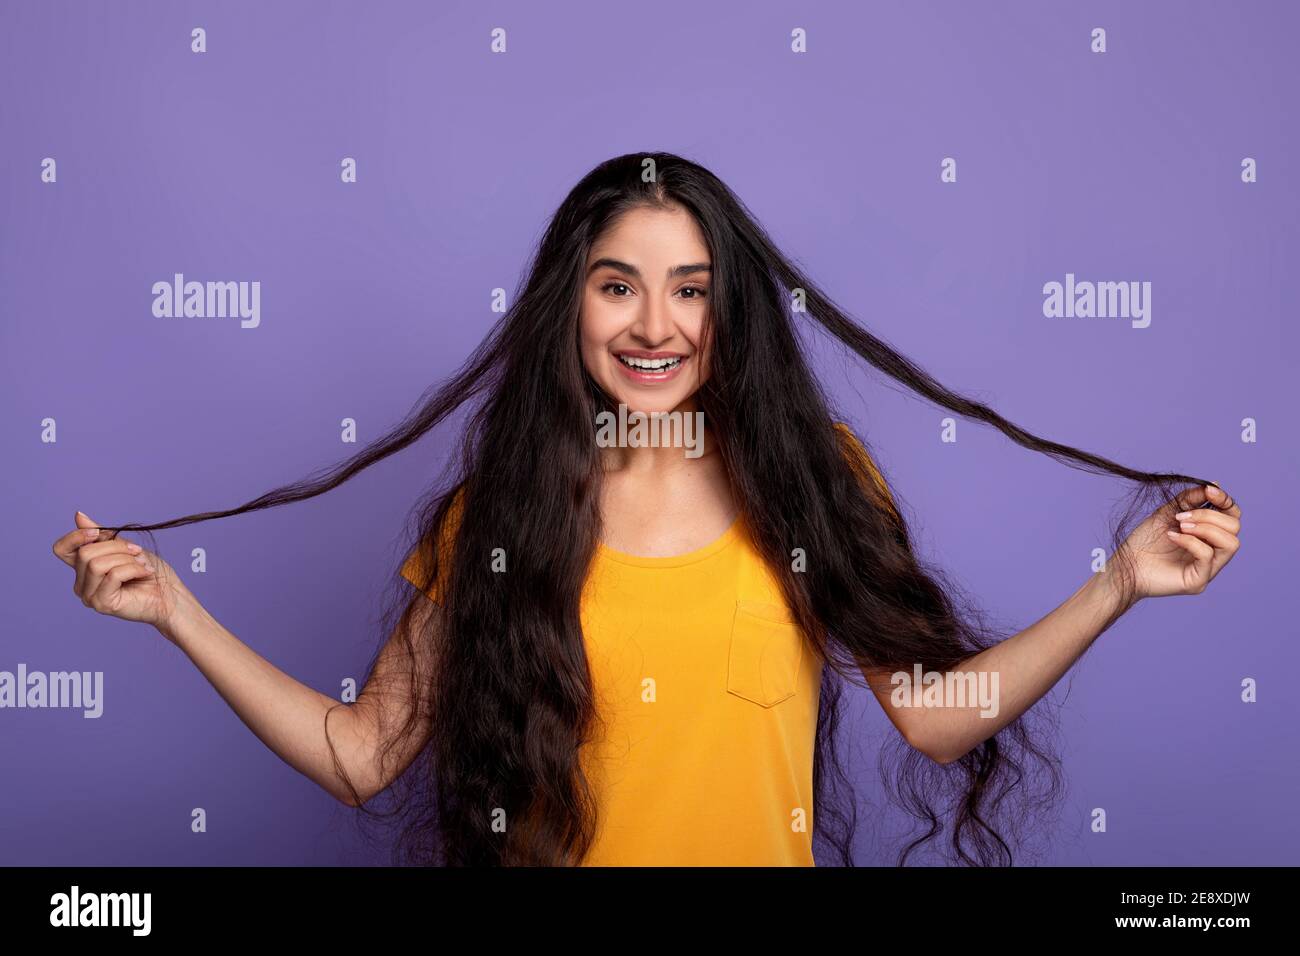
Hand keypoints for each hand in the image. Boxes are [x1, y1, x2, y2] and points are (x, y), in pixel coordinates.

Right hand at [52, 510, 191, 632]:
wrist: (170, 594)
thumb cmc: (149, 571)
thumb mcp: (125, 547)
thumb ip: (101, 536)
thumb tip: (79, 516)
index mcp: (83, 569)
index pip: (61, 549)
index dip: (76, 536)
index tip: (98, 532)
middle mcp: (81, 584)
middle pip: (85, 553)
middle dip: (116, 547)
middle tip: (138, 552)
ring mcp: (89, 596)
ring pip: (96, 564)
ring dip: (126, 559)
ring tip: (142, 564)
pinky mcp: (102, 604)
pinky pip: (113, 575)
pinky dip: (133, 569)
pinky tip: (145, 572)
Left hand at [1117, 484, 1241, 600]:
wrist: (1125, 563)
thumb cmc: (1145, 540)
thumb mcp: (1168, 512)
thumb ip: (1191, 499)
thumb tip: (1213, 485)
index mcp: (1210, 534)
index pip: (1232, 516)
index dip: (1225, 501)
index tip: (1209, 490)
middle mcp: (1214, 552)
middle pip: (1234, 527)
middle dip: (1209, 515)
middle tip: (1180, 517)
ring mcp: (1209, 568)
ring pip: (1231, 543)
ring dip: (1205, 528)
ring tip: (1180, 525)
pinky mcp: (1198, 581)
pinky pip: (1207, 556)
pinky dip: (1190, 541)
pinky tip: (1171, 536)